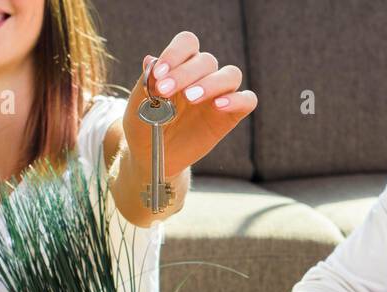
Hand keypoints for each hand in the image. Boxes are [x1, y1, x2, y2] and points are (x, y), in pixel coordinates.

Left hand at [125, 31, 256, 179]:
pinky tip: (218, 106)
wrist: (153, 154)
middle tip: (165, 91)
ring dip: (211, 83)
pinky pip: (247, 100)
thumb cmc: (145, 124)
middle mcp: (203, 74)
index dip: (175, 53)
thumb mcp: (139, 104)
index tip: (159, 73)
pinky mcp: (231, 114)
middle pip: (207, 60)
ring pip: (231, 74)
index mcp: (181, 64)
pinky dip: (237, 100)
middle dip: (185, 73)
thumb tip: (152, 60)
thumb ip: (147, 82)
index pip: (187, 43)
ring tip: (190, 98)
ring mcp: (219, 94)